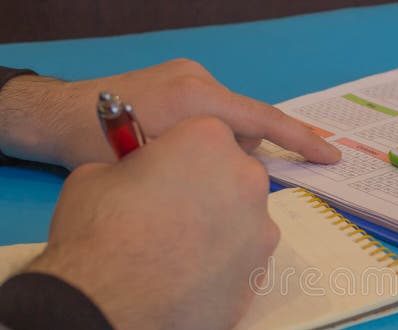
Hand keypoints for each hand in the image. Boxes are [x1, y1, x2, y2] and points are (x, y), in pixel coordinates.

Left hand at [0, 58, 339, 167]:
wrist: (61, 114)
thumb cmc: (101, 148)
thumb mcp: (157, 169)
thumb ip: (210, 168)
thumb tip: (242, 169)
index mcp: (197, 99)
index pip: (263, 120)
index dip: (301, 141)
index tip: (330, 156)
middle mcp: (198, 79)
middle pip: (246, 123)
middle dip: (237, 154)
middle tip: (202, 180)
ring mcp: (189, 75)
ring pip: (230, 121)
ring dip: (220, 145)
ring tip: (179, 162)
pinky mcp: (181, 78)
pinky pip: (213, 112)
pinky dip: (207, 133)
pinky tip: (174, 145)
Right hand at [26, 116, 278, 329]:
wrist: (115, 307)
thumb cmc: (101, 231)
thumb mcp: (99, 175)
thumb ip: (137, 168)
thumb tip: (143, 179)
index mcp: (209, 140)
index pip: (205, 136)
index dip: (179, 156)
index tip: (161, 175)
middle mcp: (248, 178)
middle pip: (233, 176)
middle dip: (208, 190)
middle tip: (171, 215)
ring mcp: (262, 227)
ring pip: (243, 218)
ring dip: (219, 228)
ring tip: (179, 254)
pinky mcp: (263, 271)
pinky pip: (244, 257)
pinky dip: (224, 264)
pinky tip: (191, 280)